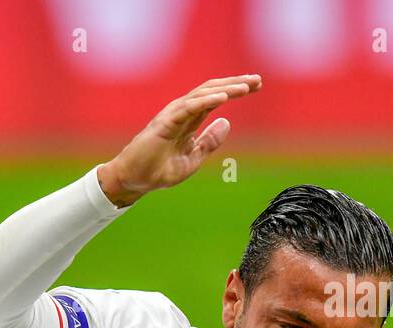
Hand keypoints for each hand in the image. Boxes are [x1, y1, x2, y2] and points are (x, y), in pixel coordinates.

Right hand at [97, 74, 261, 206]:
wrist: (134, 181)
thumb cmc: (158, 170)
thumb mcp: (193, 158)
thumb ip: (210, 141)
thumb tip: (227, 122)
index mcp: (189, 119)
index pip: (215, 98)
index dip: (235, 90)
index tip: (256, 86)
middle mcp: (182, 112)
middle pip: (212, 90)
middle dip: (236, 84)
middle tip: (258, 80)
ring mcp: (173, 115)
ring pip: (203, 95)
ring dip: (225, 89)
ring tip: (246, 88)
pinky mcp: (165, 122)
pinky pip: (189, 107)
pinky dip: (206, 101)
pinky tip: (223, 98)